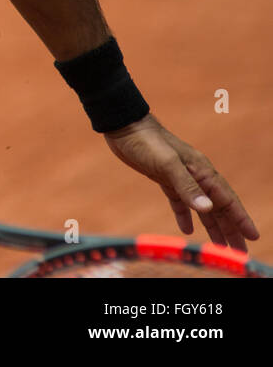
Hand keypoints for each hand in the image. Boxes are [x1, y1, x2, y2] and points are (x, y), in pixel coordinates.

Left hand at [104, 113, 259, 250]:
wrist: (124, 126)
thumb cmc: (146, 142)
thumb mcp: (167, 164)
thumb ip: (187, 186)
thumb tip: (208, 208)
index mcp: (202, 171)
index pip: (227, 200)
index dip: (240, 218)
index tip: (253, 236)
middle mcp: (196, 175)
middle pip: (218, 207)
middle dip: (230, 228)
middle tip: (239, 251)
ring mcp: (180, 177)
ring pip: (201, 206)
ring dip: (212, 226)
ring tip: (221, 246)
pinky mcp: (164, 178)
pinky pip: (180, 201)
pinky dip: (185, 215)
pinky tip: (188, 229)